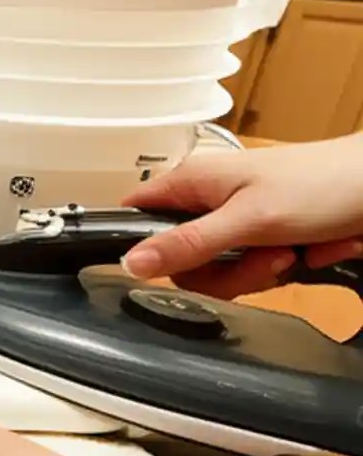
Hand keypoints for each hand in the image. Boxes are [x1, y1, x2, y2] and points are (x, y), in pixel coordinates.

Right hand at [121, 134, 362, 298]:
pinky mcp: (262, 240)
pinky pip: (247, 272)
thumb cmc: (323, 185)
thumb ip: (188, 244)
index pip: (136, 216)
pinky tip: (299, 254)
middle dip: (220, 271)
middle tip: (256, 257)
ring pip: (216, 271)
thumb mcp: (248, 220)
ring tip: (287, 251)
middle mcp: (208, 201)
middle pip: (180, 259)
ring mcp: (236, 222)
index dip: (143, 246)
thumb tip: (132, 262)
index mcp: (192, 183)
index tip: (175, 264)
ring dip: (254, 272)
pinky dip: (274, 271)